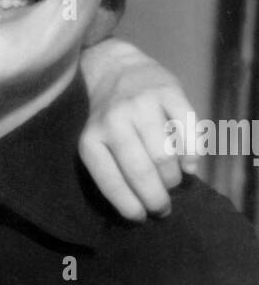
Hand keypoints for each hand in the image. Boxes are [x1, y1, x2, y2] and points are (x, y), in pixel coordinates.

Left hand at [79, 40, 195, 221]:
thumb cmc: (108, 117)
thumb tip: (139, 206)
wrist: (115, 66)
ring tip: (173, 183)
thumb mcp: (96, 140)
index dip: (129, 205)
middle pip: (141, 172)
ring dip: (172, 178)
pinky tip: (190, 166)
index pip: (111, 182)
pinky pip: (187, 129)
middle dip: (156, 198)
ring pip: (164, 155)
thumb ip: (111, 167)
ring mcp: (141, 104)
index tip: (141, 217)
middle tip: (163, 208)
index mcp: (91, 139)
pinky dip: (192, 153)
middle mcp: (114, 121)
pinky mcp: (169, 90)